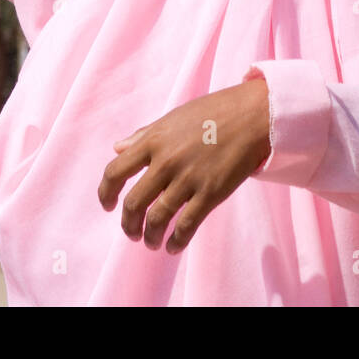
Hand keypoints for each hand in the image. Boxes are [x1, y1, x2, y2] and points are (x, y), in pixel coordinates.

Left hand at [98, 75, 270, 253]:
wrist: (252, 116)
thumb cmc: (212, 112)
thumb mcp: (172, 118)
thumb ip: (144, 135)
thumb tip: (117, 149)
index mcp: (153, 140)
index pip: (115, 172)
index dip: (106, 193)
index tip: (109, 205)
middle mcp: (166, 161)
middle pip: (134, 202)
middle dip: (129, 224)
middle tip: (132, 232)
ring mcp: (188, 179)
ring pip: (157, 218)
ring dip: (150, 236)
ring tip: (151, 242)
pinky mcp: (211, 193)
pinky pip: (186, 225)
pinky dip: (176, 241)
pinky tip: (173, 246)